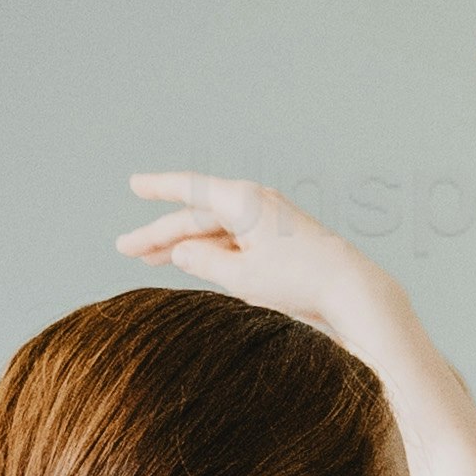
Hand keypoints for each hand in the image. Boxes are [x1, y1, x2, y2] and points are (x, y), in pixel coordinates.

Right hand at [117, 165, 404, 357]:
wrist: (349, 291)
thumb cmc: (298, 280)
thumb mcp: (240, 275)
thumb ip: (204, 260)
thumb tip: (181, 250)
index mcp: (243, 201)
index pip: (190, 189)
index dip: (158, 188)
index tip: (133, 184)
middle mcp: (254, 205)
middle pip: (196, 217)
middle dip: (160, 233)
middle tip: (126, 249)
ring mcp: (266, 224)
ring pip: (212, 232)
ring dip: (181, 245)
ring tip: (150, 261)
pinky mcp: (277, 244)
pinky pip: (231, 243)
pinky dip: (208, 253)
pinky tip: (191, 264)